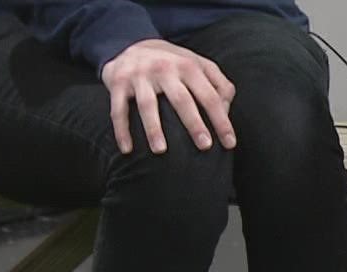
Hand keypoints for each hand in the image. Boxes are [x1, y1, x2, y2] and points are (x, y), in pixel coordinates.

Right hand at [101, 39, 234, 154]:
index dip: (221, 120)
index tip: (229, 143)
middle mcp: (164, 69)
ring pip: (147, 104)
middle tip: (205, 146)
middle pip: (181, 99)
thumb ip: (219, 85)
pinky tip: (127, 149)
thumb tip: (226, 112)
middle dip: (194, 123)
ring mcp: (139, 75)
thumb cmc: (173, 65)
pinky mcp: (118, 83)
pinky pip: (118, 109)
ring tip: (161, 151)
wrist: (130, 44)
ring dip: (153, 128)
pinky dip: (121, 129)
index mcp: (188, 66)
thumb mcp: (198, 66)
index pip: (209, 96)